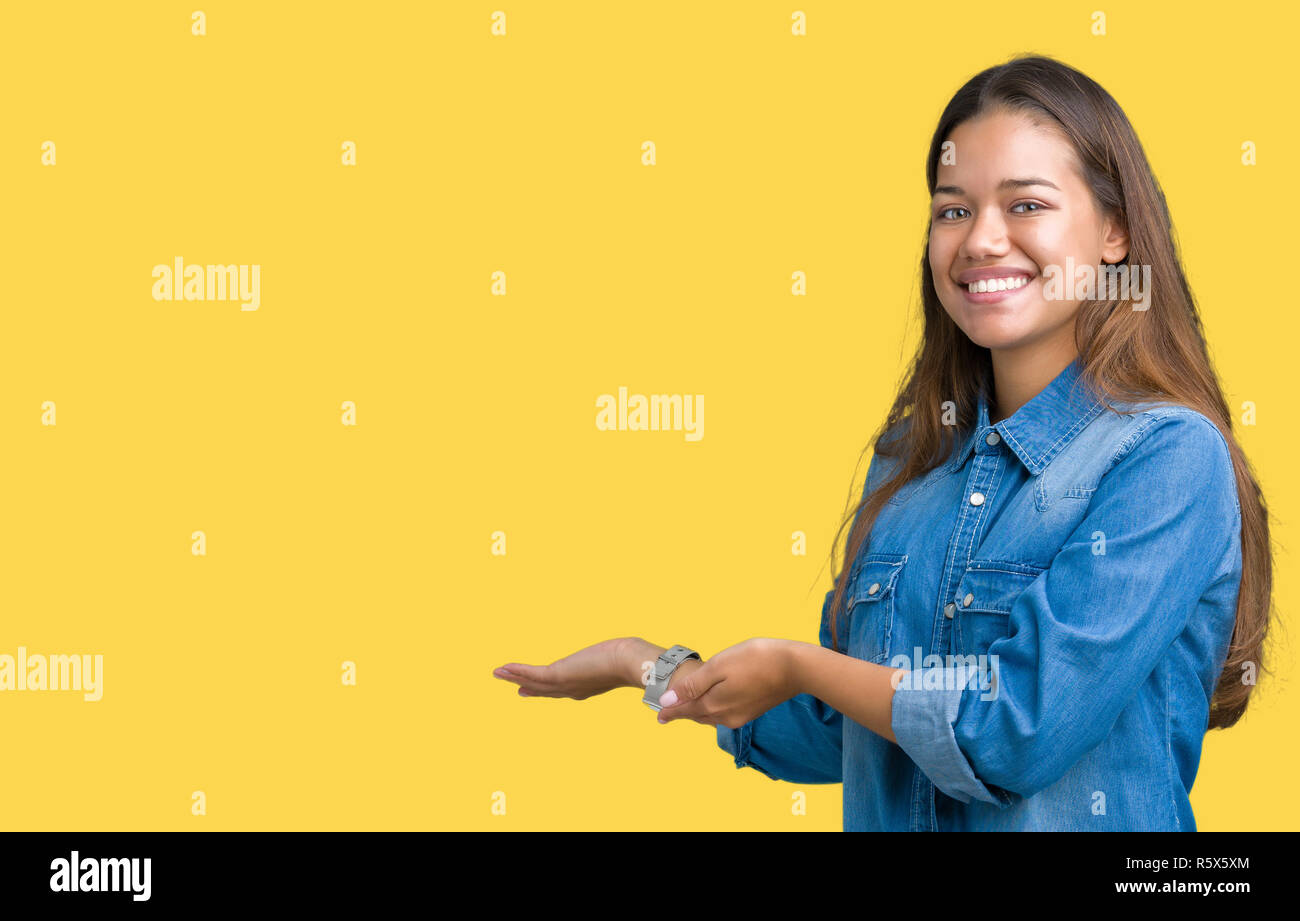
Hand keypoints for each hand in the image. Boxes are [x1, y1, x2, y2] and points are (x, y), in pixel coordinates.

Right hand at [493, 637, 636, 700]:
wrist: (630, 662)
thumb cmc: (630, 659)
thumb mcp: (618, 658)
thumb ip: (615, 658)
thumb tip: (626, 652)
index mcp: (585, 687)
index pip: (560, 689)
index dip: (542, 690)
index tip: (528, 690)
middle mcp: (573, 690)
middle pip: (544, 690)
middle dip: (527, 687)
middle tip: (514, 688)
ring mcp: (565, 684)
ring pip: (534, 682)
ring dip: (515, 677)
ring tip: (498, 673)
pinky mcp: (559, 675)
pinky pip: (532, 674)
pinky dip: (517, 671)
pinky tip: (503, 668)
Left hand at [655, 637, 799, 728]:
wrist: (796, 667)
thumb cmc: (755, 659)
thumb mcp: (718, 667)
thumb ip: (693, 686)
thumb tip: (668, 700)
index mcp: (714, 704)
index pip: (685, 710)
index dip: (670, 711)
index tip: (658, 716)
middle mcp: (726, 716)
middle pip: (698, 715)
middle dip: (683, 712)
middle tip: (668, 712)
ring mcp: (741, 715)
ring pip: (712, 716)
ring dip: (698, 712)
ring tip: (688, 708)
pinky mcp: (753, 710)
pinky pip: (725, 714)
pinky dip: (713, 709)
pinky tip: (714, 702)